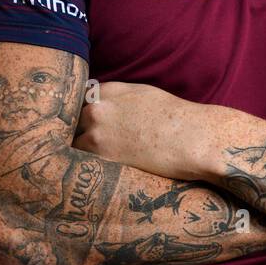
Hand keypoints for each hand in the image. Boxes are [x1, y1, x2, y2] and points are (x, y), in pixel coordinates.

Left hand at [73, 81, 208, 180]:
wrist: (192, 138)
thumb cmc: (176, 117)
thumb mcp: (144, 94)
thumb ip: (119, 98)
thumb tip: (107, 108)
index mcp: (108, 91)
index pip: (80, 102)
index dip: (83, 116)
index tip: (84, 126)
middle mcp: (97, 109)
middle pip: (73, 122)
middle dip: (79, 133)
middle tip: (85, 146)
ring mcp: (96, 133)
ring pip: (74, 143)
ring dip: (81, 152)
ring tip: (88, 162)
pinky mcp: (102, 157)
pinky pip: (81, 162)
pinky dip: (85, 166)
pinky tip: (91, 173)